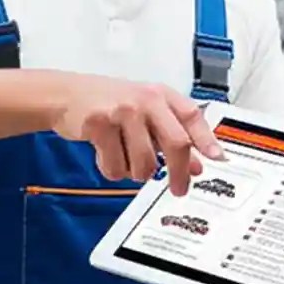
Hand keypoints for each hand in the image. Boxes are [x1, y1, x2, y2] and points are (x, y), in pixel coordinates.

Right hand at [52, 76, 225, 195]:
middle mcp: (145, 100)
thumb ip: (170, 135)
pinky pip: (115, 166)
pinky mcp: (100, 124)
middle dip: (179, 173)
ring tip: (125, 159)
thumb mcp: (144, 112)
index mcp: (160, 94)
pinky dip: (112, 169)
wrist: (66, 94)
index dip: (207, 140)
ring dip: (136, 172)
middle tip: (179, 189)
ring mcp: (123, 111)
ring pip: (145, 163)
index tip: (217, 159)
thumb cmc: (108, 101)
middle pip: (176, 143)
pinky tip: (105, 154)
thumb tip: (195, 165)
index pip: (192, 117)